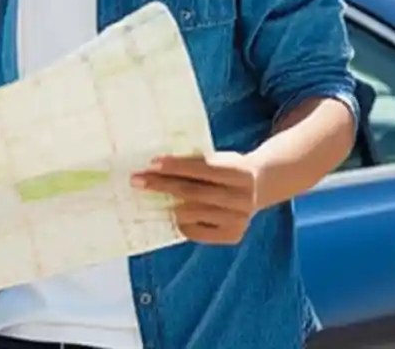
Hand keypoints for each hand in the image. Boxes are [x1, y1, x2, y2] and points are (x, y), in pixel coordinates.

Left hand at [132, 152, 260, 245]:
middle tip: (137, 180)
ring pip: (193, 213)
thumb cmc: (227, 170)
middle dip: (162, 185)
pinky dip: (181, 223)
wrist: (257, 188)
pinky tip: (172, 215)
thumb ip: (195, 163)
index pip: (202, 168)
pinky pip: (197, 232)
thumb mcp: (219, 159)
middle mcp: (243, 198)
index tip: (152, 163)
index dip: (176, 166)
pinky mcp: (233, 236)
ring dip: (168, 205)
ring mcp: (240, 219)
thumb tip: (155, 167)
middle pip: (194, 191)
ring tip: (149, 198)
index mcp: (241, 173)